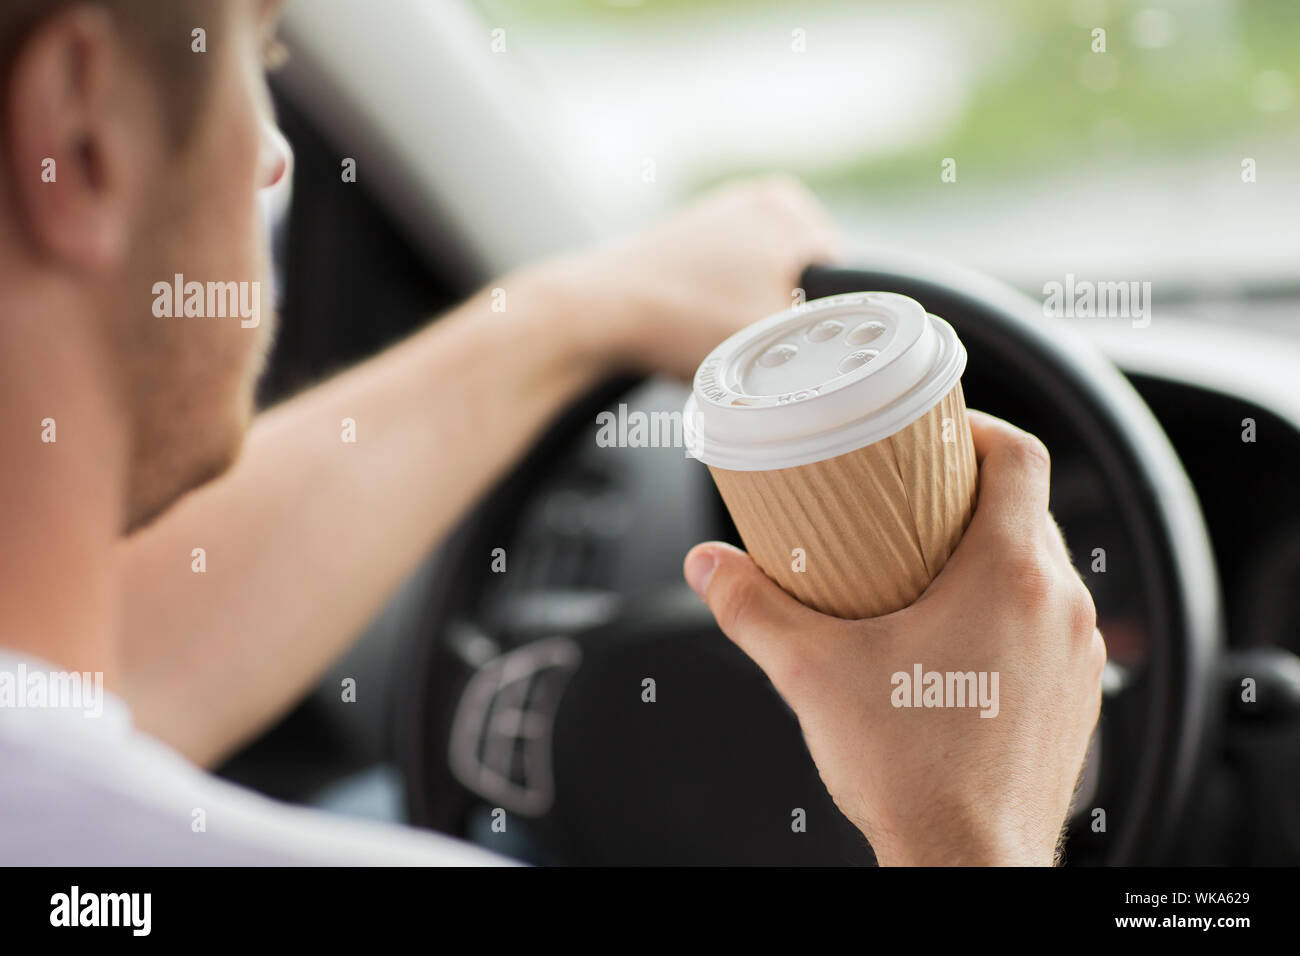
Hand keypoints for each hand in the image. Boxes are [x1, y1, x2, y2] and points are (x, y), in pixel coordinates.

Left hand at [528, 175, 843, 379]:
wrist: (592, 314)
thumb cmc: (679, 319)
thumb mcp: (775, 340)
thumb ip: (831, 340)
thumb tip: (861, 354)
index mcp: (790, 209)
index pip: (847, 282)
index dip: (830, 330)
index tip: (801, 355)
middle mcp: (757, 200)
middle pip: (805, 287)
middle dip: (786, 325)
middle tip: (756, 355)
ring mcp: (716, 217)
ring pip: (763, 290)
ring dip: (750, 322)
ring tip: (718, 343)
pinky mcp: (683, 242)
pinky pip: (725, 288)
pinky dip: (717, 313)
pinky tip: (695, 333)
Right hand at [682, 411, 1104, 865]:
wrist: (968, 864)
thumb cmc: (912, 774)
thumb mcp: (812, 673)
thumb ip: (753, 608)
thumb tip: (710, 567)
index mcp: (1009, 575)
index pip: (1019, 456)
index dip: (977, 428)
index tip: (935, 434)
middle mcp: (1059, 605)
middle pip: (1026, 509)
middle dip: (968, 494)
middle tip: (907, 501)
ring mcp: (1077, 653)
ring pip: (1040, 567)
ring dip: (989, 554)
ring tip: (924, 568)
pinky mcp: (1077, 695)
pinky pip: (1049, 621)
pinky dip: (1009, 608)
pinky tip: (954, 638)